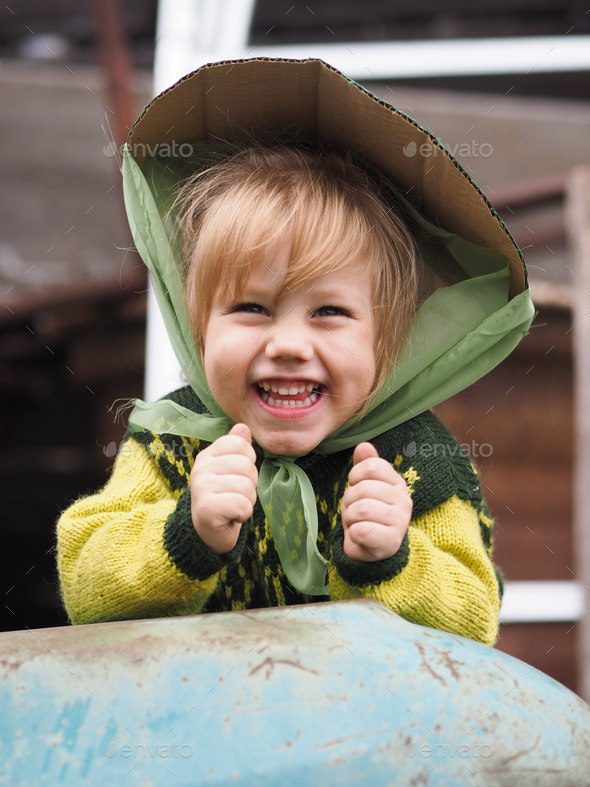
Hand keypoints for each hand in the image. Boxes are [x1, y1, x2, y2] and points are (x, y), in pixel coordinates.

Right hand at [189, 423, 257, 554]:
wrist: (208, 533)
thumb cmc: (224, 499)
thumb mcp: (230, 470)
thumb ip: (236, 447)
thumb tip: (243, 427)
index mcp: (208, 455)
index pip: (239, 443)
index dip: (248, 461)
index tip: (238, 476)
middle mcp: (202, 468)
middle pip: (246, 465)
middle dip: (250, 483)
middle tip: (237, 495)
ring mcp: (202, 487)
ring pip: (246, 486)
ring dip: (248, 500)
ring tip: (234, 506)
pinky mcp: (206, 508)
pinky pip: (241, 504)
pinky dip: (243, 513)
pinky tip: (232, 516)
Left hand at [341, 442, 412, 561]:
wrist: (373, 550)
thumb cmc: (367, 515)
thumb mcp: (364, 486)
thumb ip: (365, 465)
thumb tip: (363, 445)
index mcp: (397, 483)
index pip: (371, 466)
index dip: (355, 476)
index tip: (357, 488)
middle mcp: (403, 500)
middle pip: (362, 489)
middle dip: (349, 502)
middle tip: (356, 512)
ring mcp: (400, 522)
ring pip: (359, 509)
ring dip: (350, 518)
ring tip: (358, 524)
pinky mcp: (392, 542)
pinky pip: (360, 531)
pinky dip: (353, 534)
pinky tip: (361, 537)